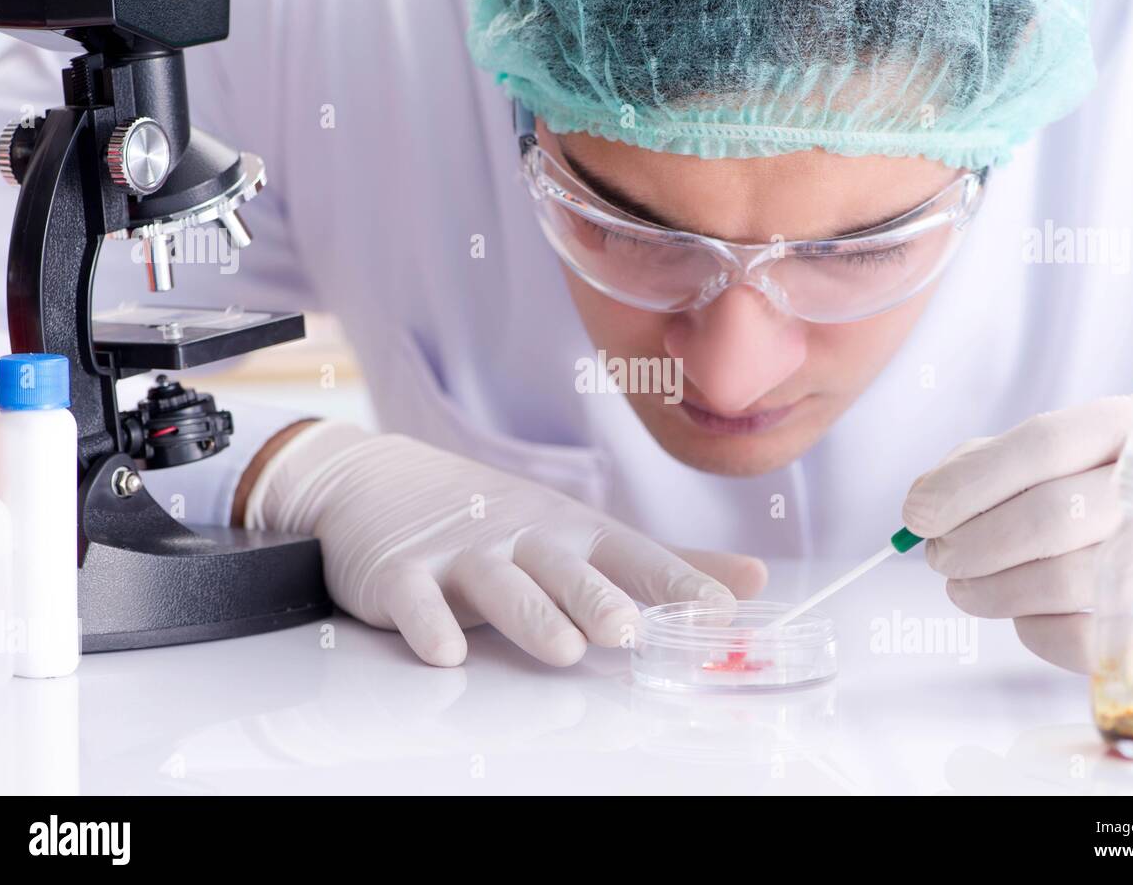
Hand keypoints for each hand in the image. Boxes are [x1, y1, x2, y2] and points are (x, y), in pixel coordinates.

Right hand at [246, 421, 766, 666]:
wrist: (379, 481)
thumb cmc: (496, 521)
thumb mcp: (579, 535)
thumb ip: (663, 566)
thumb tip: (753, 579)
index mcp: (572, 532)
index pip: (632, 556)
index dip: (676, 583)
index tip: (719, 609)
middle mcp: (523, 537)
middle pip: (565, 568)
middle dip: (598, 597)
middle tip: (628, 628)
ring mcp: (460, 553)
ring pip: (500, 585)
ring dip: (531, 615)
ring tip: (563, 649)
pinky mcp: (400, 572)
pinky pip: (415, 599)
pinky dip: (428, 623)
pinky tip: (446, 650)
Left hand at [900, 389, 1132, 673]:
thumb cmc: (1127, 478)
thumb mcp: (1083, 441)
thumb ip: (996, 458)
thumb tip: (926, 500)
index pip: (1045, 443)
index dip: (966, 482)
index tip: (917, 512)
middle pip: (1052, 515)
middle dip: (972, 542)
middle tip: (939, 554)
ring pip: (1063, 581)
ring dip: (989, 590)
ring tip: (963, 584)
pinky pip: (1086, 639)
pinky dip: (1033, 629)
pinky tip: (1020, 611)